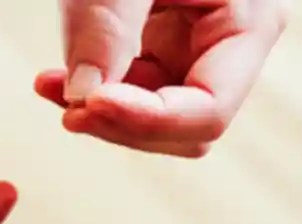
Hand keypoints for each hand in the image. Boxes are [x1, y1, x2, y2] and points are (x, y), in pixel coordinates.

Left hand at [35, 0, 288, 156]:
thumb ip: (107, 25)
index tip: (88, 107)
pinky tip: (56, 82)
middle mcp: (232, 44)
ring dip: (104, 116)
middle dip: (126, 124)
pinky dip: (95, 96)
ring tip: (51, 88)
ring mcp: (199, 50)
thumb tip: (84, 97)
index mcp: (250, 18)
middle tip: (66, 108)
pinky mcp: (166, 50)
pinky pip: (134, 96)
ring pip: (159, 122)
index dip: (149, 120)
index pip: (209, 107)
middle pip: (187, 127)